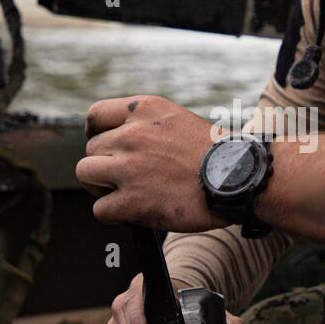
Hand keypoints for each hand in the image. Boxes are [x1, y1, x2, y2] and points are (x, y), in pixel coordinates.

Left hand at [76, 94, 225, 232]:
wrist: (238, 177)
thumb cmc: (215, 154)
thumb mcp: (177, 120)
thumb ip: (146, 126)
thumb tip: (117, 140)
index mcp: (144, 110)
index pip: (95, 115)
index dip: (94, 132)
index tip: (103, 144)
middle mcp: (132, 135)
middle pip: (91, 150)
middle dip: (104, 165)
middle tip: (124, 178)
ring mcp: (129, 167)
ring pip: (86, 174)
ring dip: (100, 187)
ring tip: (122, 193)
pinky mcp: (132, 200)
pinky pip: (100, 209)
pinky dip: (113, 213)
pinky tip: (132, 212)